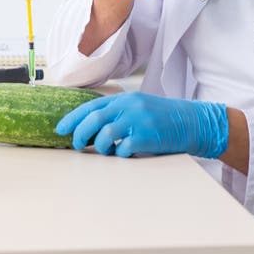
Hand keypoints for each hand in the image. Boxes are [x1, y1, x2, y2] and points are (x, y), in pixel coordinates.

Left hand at [55, 91, 228, 157]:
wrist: (193, 122)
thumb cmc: (163, 118)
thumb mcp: (139, 107)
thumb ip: (118, 113)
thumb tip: (90, 127)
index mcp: (125, 98)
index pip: (91, 106)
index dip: (73, 118)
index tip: (60, 129)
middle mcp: (129, 106)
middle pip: (93, 120)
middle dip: (80, 134)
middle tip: (78, 145)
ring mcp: (138, 121)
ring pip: (104, 136)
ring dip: (100, 147)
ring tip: (106, 151)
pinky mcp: (147, 137)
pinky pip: (122, 149)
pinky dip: (120, 155)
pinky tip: (127, 153)